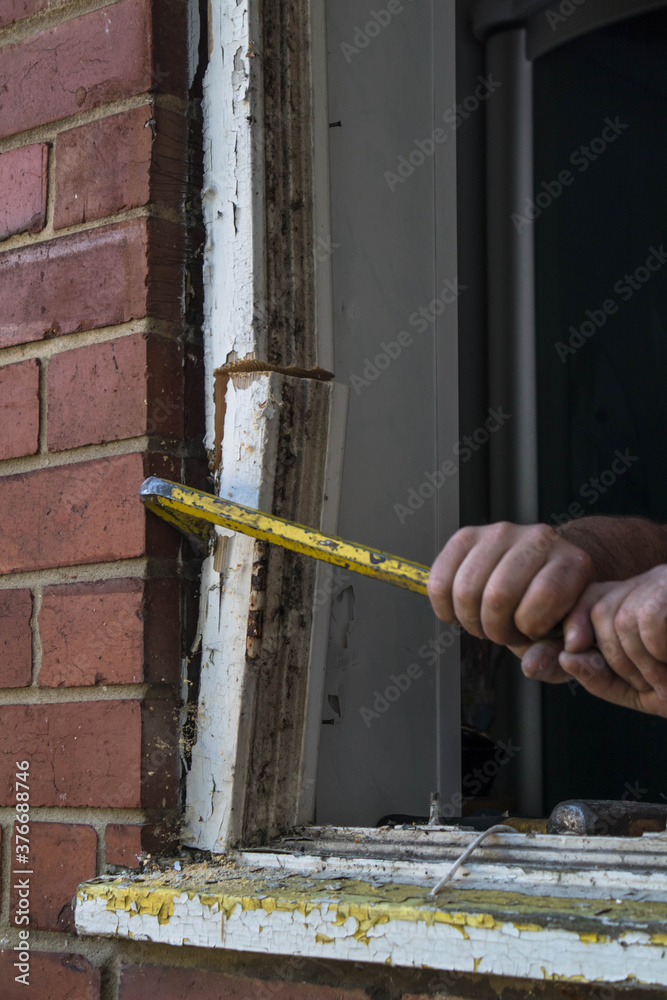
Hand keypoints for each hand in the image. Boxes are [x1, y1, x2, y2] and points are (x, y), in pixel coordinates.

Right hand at [428, 522, 593, 676]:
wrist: (544, 567)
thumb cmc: (555, 606)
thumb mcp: (566, 637)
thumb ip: (554, 656)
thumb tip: (531, 665)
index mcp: (571, 563)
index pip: (545, 595)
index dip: (531, 627)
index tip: (531, 632)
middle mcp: (537, 540)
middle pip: (499, 595)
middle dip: (495, 629)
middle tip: (503, 633)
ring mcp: (500, 533)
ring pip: (467, 589)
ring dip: (470, 620)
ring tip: (485, 622)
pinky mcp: (468, 535)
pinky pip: (440, 579)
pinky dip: (443, 606)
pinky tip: (458, 613)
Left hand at [559, 566, 666, 715]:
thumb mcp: (645, 690)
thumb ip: (604, 677)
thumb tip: (566, 657)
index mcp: (639, 600)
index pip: (587, 598)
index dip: (574, 624)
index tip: (574, 653)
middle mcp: (654, 582)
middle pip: (600, 611)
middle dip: (617, 659)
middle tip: (651, 684)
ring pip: (622, 618)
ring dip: (642, 663)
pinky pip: (648, 618)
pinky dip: (657, 653)